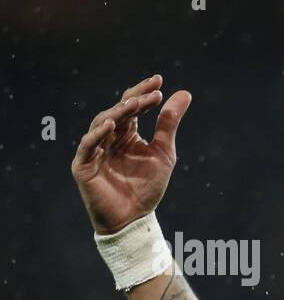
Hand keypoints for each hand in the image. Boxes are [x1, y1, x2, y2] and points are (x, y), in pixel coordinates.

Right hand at [71, 74, 191, 233]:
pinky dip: (97, 134)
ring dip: (117, 113)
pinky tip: (112, 125)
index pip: (132, 107)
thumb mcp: (163, 153)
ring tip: (134, 104)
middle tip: (151, 92)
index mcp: (126, 133)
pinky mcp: (83, 165)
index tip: (160, 81)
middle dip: (134, 101)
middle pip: (118, 111)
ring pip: (101, 124)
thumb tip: (184, 93)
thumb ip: (169, 124)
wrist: (134, 219)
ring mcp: (93, 149)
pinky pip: (88, 145)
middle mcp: (107, 137)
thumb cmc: (146, 187)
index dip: (144, 93)